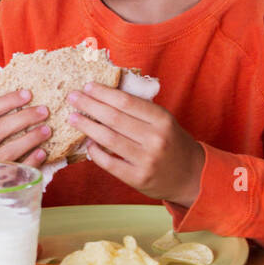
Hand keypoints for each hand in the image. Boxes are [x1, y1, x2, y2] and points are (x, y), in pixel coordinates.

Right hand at [0, 89, 52, 164]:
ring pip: (9, 150)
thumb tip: (17, 100)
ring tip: (46, 130)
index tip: (27, 94)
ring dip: (31, 138)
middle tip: (43, 111)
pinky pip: (16, 170)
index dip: (7, 100)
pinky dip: (31, 161)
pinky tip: (42, 152)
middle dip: (25, 117)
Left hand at [64, 82, 204, 207]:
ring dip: (87, 126)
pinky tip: (88, 143)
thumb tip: (104, 94)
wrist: (191, 176)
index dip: (104, 93)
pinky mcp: (138, 178)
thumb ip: (140, 110)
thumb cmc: (172, 143)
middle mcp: (156, 139)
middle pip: (114, 118)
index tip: (88, 86)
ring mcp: (147, 160)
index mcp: (162, 120)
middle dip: (89, 105)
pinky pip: (109, 163)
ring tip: (72, 117)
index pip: (126, 102)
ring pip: (108, 139)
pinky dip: (95, 152)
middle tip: (72, 97)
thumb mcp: (164, 122)